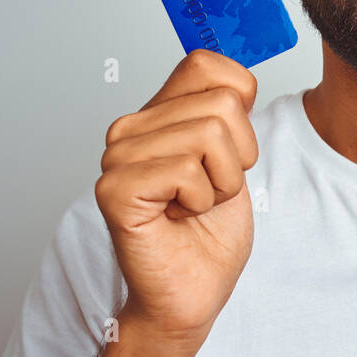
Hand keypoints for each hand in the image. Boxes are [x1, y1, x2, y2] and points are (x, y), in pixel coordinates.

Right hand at [95, 49, 258, 352]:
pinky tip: (177, 218)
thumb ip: (228, 112)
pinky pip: (187, 169)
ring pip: (211, 136)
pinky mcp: (116, 189)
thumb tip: (241, 78)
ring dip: (220, 184)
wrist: (191, 294)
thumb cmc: (209, 234)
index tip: (227, 152)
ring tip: (191, 206)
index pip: (206, 63)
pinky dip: (200, 200)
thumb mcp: (234, 158)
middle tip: (206, 192)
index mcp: (158, 114)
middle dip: (237, 159)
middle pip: (223, 104)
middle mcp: (131, 128)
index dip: (239, 105)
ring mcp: (117, 157)